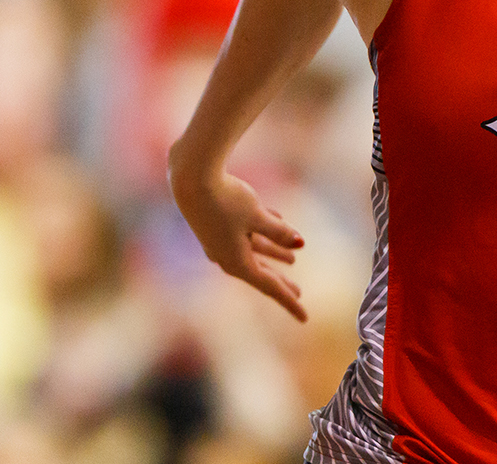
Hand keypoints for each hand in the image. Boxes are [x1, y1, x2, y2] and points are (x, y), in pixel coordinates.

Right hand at [170, 169, 307, 321]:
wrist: (191, 178)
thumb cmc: (226, 200)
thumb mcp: (259, 217)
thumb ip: (280, 232)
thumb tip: (300, 243)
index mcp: (236, 262)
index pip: (269, 286)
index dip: (289, 301)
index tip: (304, 318)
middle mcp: (226, 255)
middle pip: (260, 272)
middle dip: (281, 282)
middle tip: (299, 293)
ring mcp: (220, 240)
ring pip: (254, 250)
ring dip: (274, 253)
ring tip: (293, 260)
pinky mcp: (217, 223)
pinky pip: (246, 232)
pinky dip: (264, 231)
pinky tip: (279, 221)